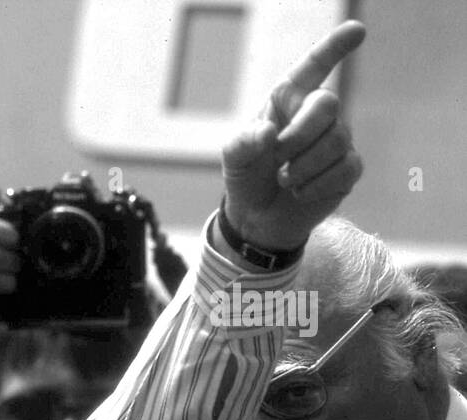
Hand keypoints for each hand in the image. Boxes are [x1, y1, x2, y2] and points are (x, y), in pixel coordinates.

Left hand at [222, 20, 365, 251]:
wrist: (257, 217)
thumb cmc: (246, 176)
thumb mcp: (233, 158)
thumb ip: (243, 142)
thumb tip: (267, 133)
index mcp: (287, 100)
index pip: (313, 66)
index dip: (334, 47)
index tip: (356, 30)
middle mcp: (316, 114)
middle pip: (326, 105)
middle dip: (298, 135)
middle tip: (277, 158)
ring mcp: (337, 140)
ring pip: (336, 140)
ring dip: (303, 166)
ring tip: (285, 180)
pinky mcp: (348, 168)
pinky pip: (345, 168)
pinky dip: (316, 185)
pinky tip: (300, 192)